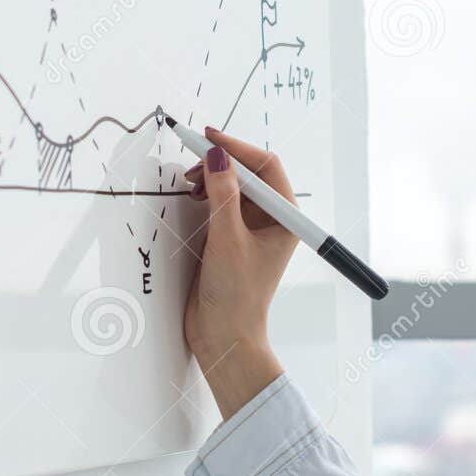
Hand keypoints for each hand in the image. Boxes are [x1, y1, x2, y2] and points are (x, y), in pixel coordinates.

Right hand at [182, 126, 297, 418]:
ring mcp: (251, 228)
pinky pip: (220, 202)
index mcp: (285, 218)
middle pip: (249, 172)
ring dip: (211, 178)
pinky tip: (192, 197)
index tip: (209, 139)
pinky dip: (205, 194)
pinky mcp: (231, 236)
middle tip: (192, 161)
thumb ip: (222, 194)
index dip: (237, 148)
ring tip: (190, 184)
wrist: (224, 336)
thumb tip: (216, 156)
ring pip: (232, 186)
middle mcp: (271, 219)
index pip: (266, 166)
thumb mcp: (228, 240)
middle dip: (221, 163)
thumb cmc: (237, 297)